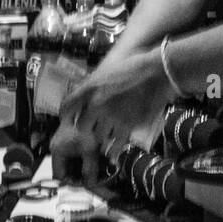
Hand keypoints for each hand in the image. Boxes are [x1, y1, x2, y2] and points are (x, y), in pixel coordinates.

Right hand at [48, 115, 107, 186]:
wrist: (90, 108)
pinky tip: (97, 163)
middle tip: (93, 180)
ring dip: (84, 170)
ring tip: (97, 172)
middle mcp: (58, 149)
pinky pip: (77, 157)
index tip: (86, 185)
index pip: (59, 176)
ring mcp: (65, 145)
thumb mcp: (90, 151)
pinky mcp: (73, 142)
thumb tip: (91, 185)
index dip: (72, 183)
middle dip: (80, 177)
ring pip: (73, 165)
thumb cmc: (87, 127)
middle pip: (66, 171)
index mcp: (57, 152)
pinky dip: (86, 162)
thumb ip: (90, 169)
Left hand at [56, 49, 171, 182]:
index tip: (68, 121)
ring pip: (98, 137)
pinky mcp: (126, 126)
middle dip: (88, 128)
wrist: (156, 71)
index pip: (67, 107)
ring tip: (109, 136)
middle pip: (82, 126)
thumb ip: (92, 88)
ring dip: (103, 137)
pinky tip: (113, 152)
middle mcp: (96, 104)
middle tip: (94, 128)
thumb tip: (83, 104)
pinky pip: (114, 145)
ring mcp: (110, 116)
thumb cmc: (133, 69)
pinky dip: (113, 151)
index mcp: (89, 88)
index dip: (66, 117)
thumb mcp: (105, 74)